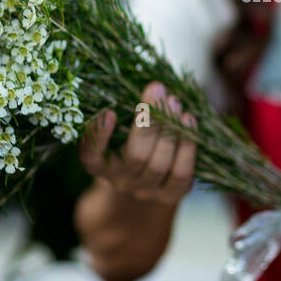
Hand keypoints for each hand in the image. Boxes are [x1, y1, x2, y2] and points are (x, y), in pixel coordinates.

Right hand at [77, 81, 196, 204]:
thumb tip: (147, 84)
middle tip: (157, 90)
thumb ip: (125, 112)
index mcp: (100, 165)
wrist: (146, 180)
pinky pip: (181, 174)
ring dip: (171, 130)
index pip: (91, 156)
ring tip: (175, 103)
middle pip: (136, 156)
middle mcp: (120, 180)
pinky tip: (189, 121)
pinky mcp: (170, 195)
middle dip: (149, 121)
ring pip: (160, 164)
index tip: (109, 112)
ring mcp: (146, 191)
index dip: (99, 136)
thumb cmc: (129, 143)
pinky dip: (188, 147)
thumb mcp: (120, 131)